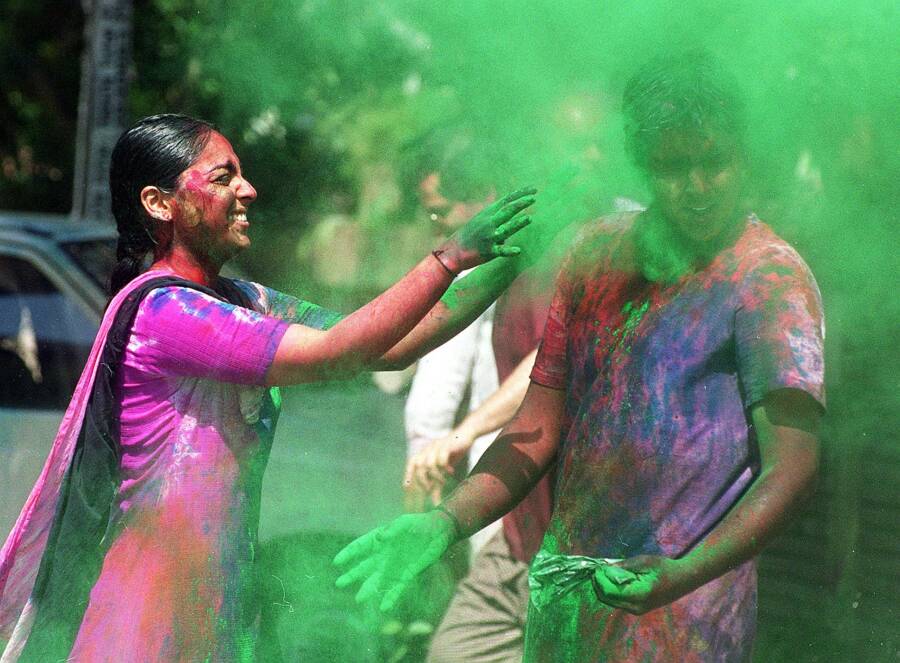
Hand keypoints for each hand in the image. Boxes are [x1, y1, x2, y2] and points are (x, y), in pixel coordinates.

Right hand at [333, 511, 455, 611]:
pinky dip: (390, 597)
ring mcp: (394, 566)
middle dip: (352, 575)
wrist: (438, 532)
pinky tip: (384, 607)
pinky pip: (396, 588)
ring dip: (368, 589)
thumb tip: (380, 538)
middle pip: (365, 567)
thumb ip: (393, 530)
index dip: (349, 553)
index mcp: (380, 540)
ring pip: (378, 580)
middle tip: (339, 583)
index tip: (337, 562)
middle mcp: (384, 555)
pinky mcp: (407, 575)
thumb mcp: (405, 523)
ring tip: (359, 599)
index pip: (360, 546)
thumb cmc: (419, 524)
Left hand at [403, 431, 474, 501]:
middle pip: (418, 466)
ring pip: (429, 463)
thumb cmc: (452, 453)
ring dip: (435, 475)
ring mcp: (436, 446)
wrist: (465, 434)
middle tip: (429, 491)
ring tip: (443, 482)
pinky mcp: (447, 445)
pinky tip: (451, 472)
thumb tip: (434, 503)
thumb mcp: (443, 470)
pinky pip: (442, 457)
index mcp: (423, 453)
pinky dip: (445, 467)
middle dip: (422, 480)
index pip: (411, 465)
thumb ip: (437, 485)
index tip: (406, 488)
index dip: (407, 476)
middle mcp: (427, 449)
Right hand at [437, 187, 535, 271]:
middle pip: (507, 211)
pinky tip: (518, 250)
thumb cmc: (471, 234)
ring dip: (517, 223)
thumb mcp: (482, 219)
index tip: (534, 190)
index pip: (507, 200)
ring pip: (506, 229)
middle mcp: (489, 223)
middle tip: (533, 199)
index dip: (521, 194)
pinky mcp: (489, 251)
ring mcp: (489, 237)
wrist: (454, 250)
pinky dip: (509, 250)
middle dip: (520, 204)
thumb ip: (497, 214)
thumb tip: (514, 212)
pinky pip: (500, 250)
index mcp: (488, 214)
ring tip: (529, 218)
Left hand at [591, 555, 694, 614]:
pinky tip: (611, 579)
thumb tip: (606, 568)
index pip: (610, 591)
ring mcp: (636, 610)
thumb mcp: (644, 562)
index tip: (596, 567)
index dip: (599, 580)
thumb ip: (624, 566)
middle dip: (598, 584)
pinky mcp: (637, 609)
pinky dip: (611, 591)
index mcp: (638, 595)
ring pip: (611, 602)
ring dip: (603, 588)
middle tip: (596, 569)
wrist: (683, 579)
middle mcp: (635, 607)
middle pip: (607, 599)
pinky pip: (618, 601)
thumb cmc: (665, 568)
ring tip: (602, 573)